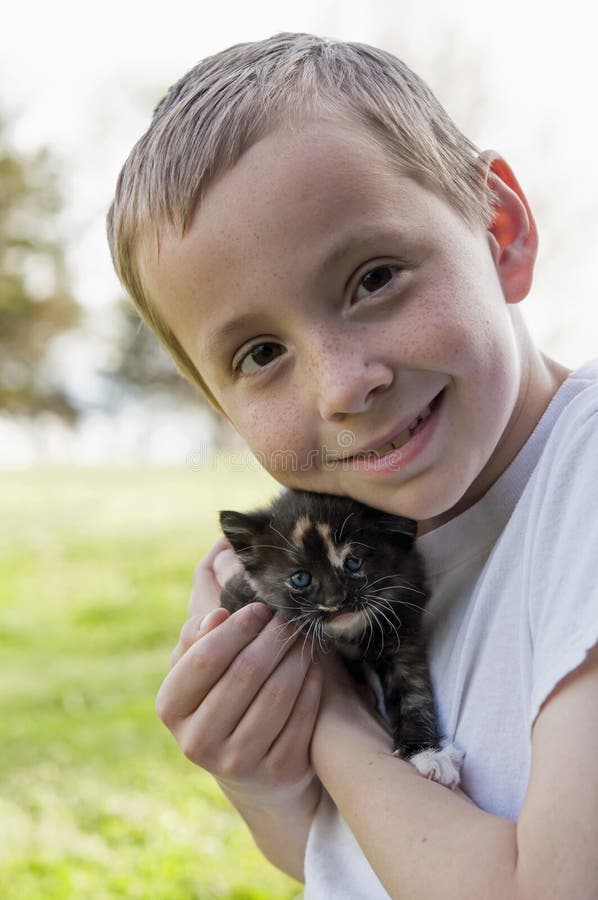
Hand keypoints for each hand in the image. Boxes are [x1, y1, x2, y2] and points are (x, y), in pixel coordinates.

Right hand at [156, 536, 322, 807]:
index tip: (260, 608)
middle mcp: (198, 741)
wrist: (249, 770)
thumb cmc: (218, 699)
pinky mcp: (277, 772)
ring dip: (296, 656)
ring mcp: (238, 762)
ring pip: (277, 693)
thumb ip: (198, 637)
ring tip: (303, 637)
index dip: (237, 627)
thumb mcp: (196, 672)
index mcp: (171, 708)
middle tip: (290, 618)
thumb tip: (217, 615)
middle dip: (273, 637)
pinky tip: (315, 666)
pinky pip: (301, 717)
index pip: (205, 657)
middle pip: (245, 672)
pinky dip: (312, 685)